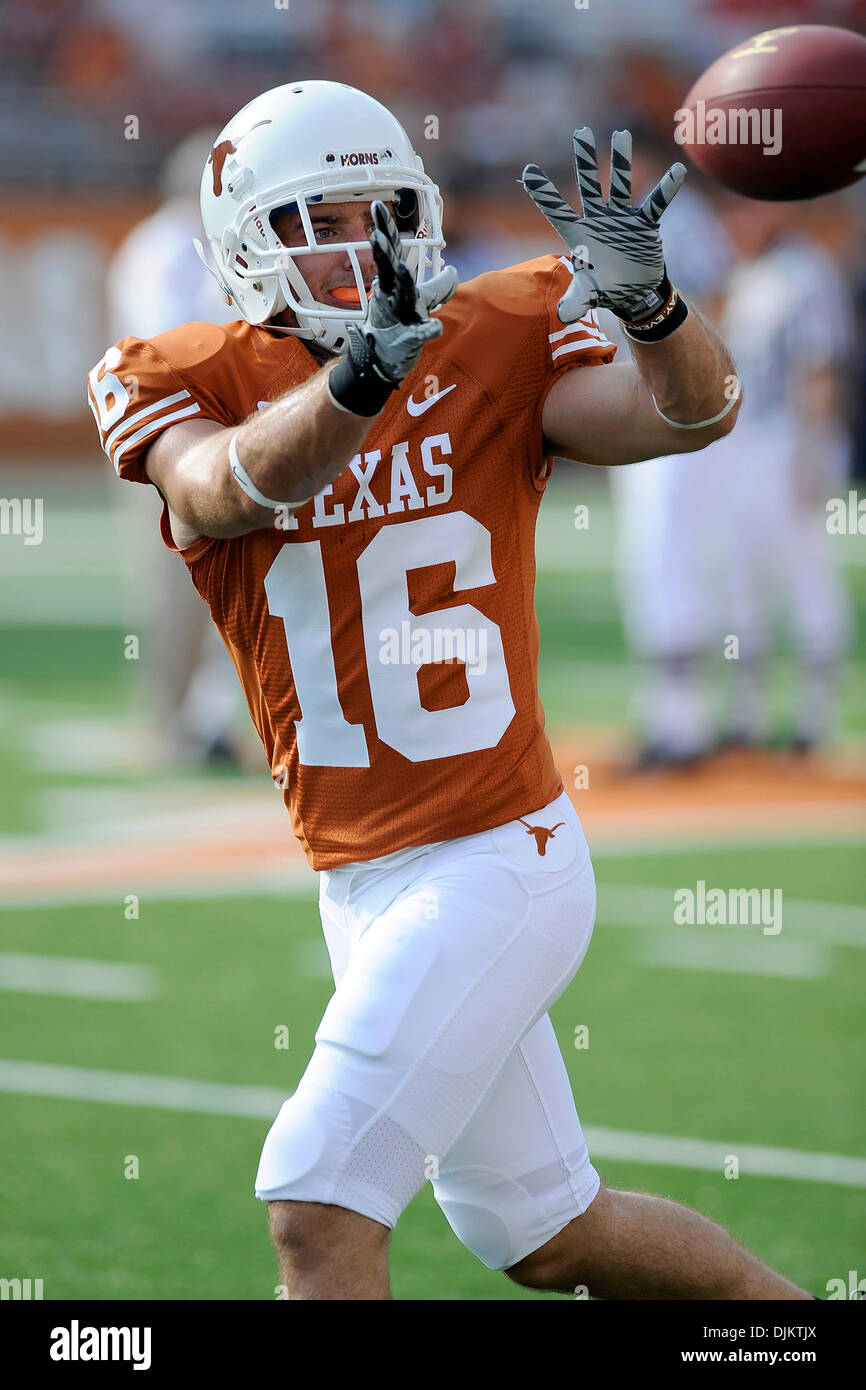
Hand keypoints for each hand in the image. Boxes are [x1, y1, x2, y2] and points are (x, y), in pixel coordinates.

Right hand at [349, 200, 457, 385]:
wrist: (385, 360)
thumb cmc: (401, 325)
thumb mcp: (421, 302)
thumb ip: (438, 285)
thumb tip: (452, 269)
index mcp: (392, 283)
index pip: (389, 251)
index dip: (384, 229)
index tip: (376, 205)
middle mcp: (391, 297)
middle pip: (386, 269)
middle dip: (382, 252)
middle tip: (376, 234)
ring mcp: (398, 318)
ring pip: (401, 297)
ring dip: (402, 284)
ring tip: (404, 269)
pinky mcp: (407, 340)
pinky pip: (418, 333)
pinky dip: (427, 330)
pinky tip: (435, 327)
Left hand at [522, 128, 684, 324]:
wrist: (633, 292)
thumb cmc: (605, 289)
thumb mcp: (588, 296)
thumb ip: (575, 301)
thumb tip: (562, 316)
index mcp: (578, 234)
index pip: (557, 210)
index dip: (543, 193)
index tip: (527, 172)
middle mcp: (599, 220)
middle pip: (590, 186)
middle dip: (585, 160)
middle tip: (581, 132)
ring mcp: (622, 219)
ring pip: (621, 185)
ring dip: (621, 161)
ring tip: (621, 134)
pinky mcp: (644, 225)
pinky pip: (656, 204)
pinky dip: (666, 189)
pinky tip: (677, 171)